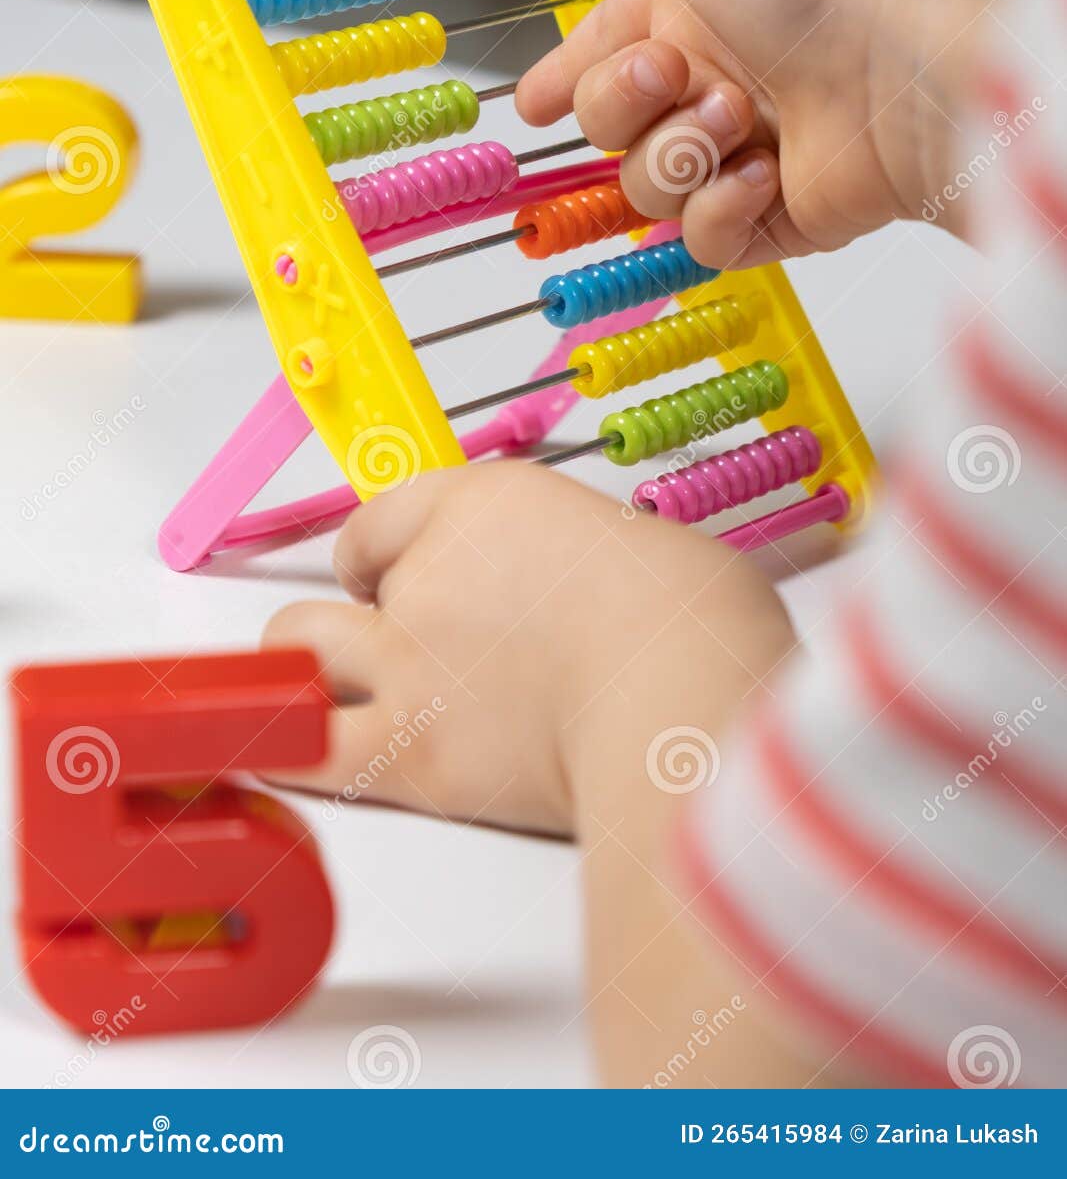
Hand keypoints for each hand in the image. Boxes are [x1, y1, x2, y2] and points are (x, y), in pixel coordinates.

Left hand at [261, 461, 791, 835]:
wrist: (679, 701)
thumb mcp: (642, 551)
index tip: (403, 563)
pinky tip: (274, 754)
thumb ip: (584, 566)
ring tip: (333, 694)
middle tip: (394, 638)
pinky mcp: (406, 753)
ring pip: (297, 647)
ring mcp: (407, 660)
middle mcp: (431, 572)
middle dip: (361, 605)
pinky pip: (300, 747)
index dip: (393, 544)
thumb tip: (589, 604)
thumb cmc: (692, 624)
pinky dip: (281, 749)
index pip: (394, 510)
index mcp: (490, 503)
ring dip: (309, 666)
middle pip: (348, 577)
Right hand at [517, 0, 1000, 261]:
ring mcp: (732, 158)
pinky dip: (722, 209)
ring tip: (745, 123)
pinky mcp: (765, 221)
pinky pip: (699, 240)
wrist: (901, 78)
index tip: (533, 105)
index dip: (560, 79)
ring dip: (684, 152)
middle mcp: (705, 86)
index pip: (595, 54)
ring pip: (645, 186)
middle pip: (606, 127)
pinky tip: (766, 175)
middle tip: (678, 76)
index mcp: (683, 16)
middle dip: (629, 104)